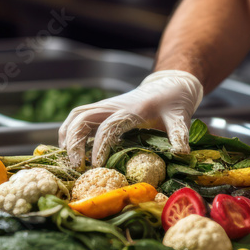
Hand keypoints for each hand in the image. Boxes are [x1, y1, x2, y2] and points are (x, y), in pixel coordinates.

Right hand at [58, 70, 203, 167]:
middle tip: (76, 165)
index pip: (109, 126)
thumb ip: (179, 134)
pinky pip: (80, 115)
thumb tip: (182, 153)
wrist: (169, 84)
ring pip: (77, 114)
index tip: (96, 164)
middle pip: (84, 117)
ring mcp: (107, 105)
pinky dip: (70, 129)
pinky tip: (68, 147)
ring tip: (67, 158)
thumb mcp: (180, 117)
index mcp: (133, 109)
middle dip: (75, 141)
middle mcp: (115, 105)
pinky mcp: (104, 109)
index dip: (100, 145)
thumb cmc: (174, 102)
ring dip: (68, 134)